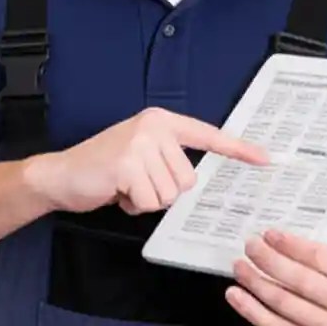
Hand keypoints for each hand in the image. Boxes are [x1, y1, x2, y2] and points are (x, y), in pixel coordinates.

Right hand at [26, 107, 269, 214]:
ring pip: (170, 194)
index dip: (238, 149)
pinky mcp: (127, 165)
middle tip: (135, 181)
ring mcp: (140, 144)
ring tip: (124, 185)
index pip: (207, 135)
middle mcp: (153, 127)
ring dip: (147, 199)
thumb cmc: (102, 169)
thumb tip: (194, 178)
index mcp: (160, 121)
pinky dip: (134, 205)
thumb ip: (166, 157)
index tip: (265, 158)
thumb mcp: (139, 153)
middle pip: (187, 179)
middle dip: (162, 190)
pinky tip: (117, 191)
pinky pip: (150, 202)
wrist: (61, 175)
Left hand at [227, 202, 326, 325]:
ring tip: (239, 266)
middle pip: (301, 283)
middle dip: (269, 262)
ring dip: (256, 285)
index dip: (292, 246)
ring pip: (286, 307)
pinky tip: (236, 295)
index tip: (269, 233)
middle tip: (250, 245)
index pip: (322, 259)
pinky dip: (252, 312)